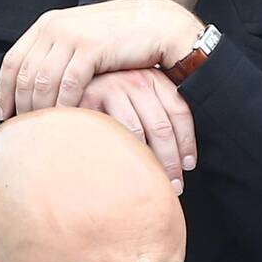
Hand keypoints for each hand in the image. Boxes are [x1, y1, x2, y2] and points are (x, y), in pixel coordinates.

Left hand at [0, 0, 205, 120]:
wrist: (159, 24)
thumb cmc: (124, 36)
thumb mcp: (85, 37)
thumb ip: (61, 51)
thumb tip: (40, 80)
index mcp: (49, 23)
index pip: (13, 60)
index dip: (4, 90)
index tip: (4, 113)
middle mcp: (55, 27)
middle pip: (24, 74)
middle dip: (21, 106)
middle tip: (26, 129)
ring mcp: (73, 36)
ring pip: (43, 81)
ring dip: (41, 109)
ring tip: (45, 130)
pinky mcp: (92, 48)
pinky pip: (69, 83)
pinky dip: (64, 105)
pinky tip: (67, 120)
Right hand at [79, 69, 196, 192]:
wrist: (72, 76)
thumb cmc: (110, 90)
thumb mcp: (139, 91)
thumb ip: (158, 110)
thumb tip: (183, 153)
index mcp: (155, 78)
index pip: (179, 112)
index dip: (187, 143)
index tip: (188, 166)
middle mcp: (137, 80)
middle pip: (162, 127)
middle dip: (171, 160)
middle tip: (174, 185)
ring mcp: (112, 88)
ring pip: (137, 133)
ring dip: (147, 162)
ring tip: (151, 184)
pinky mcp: (89, 100)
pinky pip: (109, 133)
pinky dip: (118, 155)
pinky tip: (124, 171)